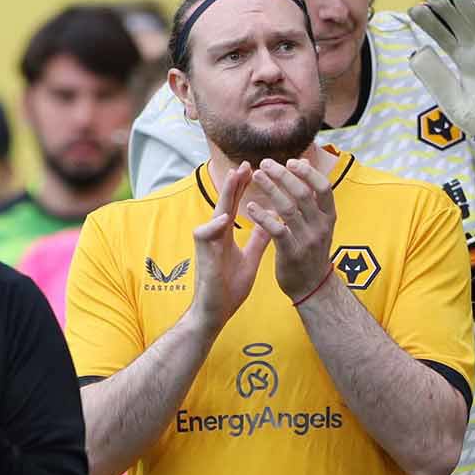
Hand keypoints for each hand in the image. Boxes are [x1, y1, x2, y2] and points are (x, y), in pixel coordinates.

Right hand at [187, 160, 270, 331]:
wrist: (215, 312)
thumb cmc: (229, 288)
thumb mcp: (250, 259)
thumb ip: (258, 240)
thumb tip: (270, 222)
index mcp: (225, 235)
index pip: (234, 205)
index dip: (243, 187)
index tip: (253, 169)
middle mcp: (214, 235)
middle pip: (225, 202)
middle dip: (235, 182)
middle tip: (246, 163)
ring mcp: (207, 244)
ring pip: (215, 213)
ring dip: (226, 195)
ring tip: (236, 178)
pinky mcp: (203, 256)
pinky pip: (206, 236)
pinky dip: (214, 226)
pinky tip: (225, 218)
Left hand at [239, 157, 336, 301]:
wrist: (311, 287)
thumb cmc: (311, 250)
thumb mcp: (318, 222)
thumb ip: (311, 195)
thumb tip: (305, 162)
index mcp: (329, 217)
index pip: (324, 187)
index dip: (308, 172)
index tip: (291, 161)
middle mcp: (321, 227)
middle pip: (303, 193)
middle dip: (283, 175)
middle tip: (265, 164)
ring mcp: (307, 240)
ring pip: (288, 208)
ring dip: (270, 189)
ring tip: (256, 177)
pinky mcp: (291, 253)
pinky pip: (276, 230)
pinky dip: (262, 216)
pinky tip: (250, 206)